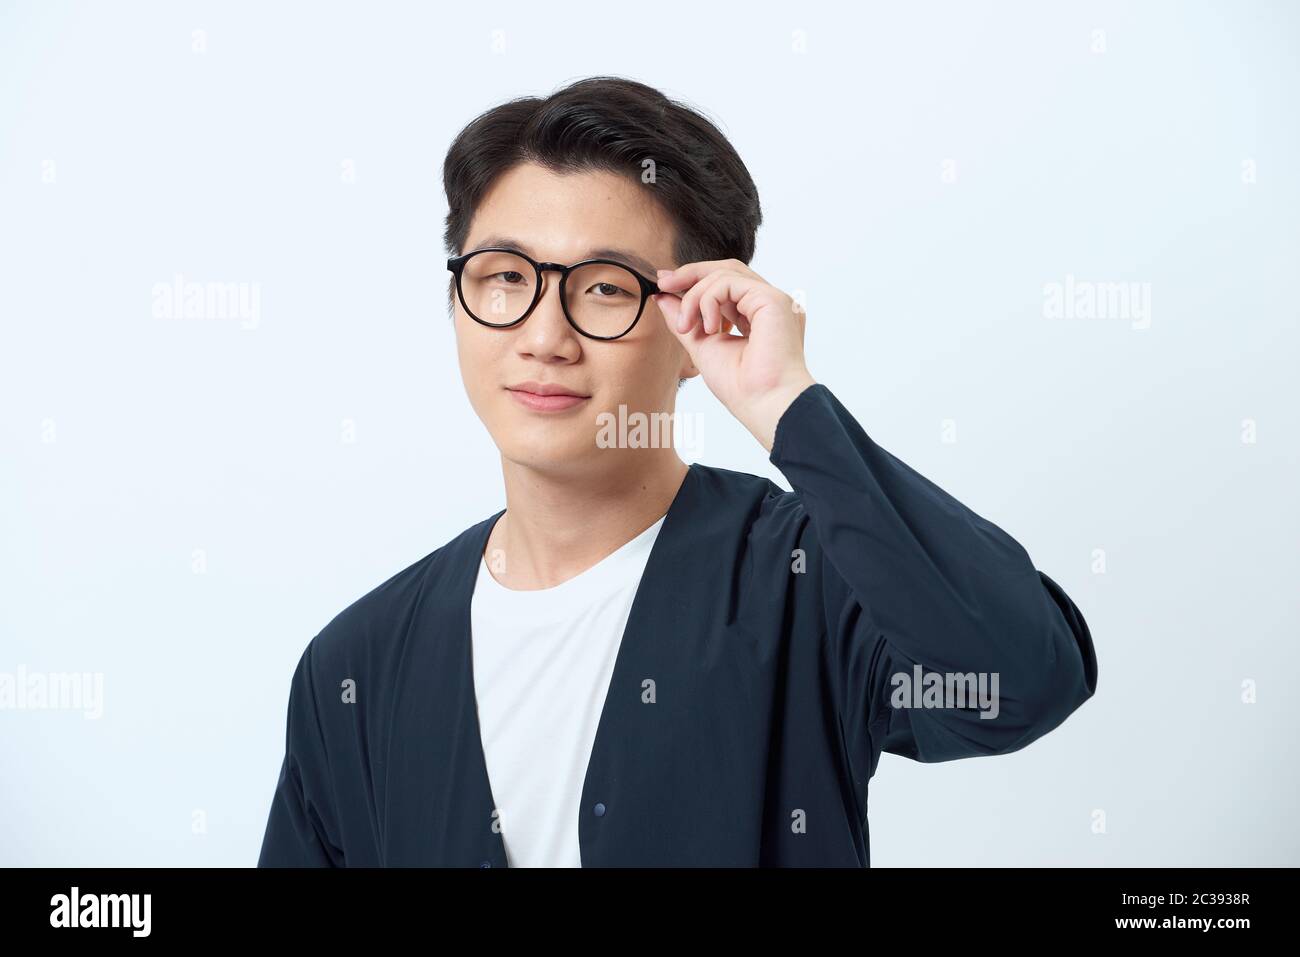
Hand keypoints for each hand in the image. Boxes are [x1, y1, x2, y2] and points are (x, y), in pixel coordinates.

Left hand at [655, 259, 816, 451]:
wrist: (763, 404)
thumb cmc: (741, 387)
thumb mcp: (702, 345)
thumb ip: (686, 318)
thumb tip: (663, 297)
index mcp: (759, 315)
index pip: (726, 284)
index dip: (694, 280)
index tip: (665, 286)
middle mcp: (769, 304)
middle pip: (727, 269)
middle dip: (690, 275)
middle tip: (663, 284)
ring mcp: (774, 300)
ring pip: (726, 273)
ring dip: (695, 295)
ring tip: (685, 326)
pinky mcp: (773, 299)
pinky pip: (730, 282)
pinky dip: (708, 300)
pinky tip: (709, 328)